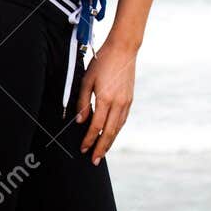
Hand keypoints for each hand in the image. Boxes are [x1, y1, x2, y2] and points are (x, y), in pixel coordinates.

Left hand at [74, 35, 136, 163]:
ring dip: (110, 142)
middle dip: (101, 148)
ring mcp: (126, 102)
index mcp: (105, 99)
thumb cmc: (102, 63)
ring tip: (102, 152)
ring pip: (118, 128)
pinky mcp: (130, 100)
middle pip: (109, 132)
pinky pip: (123, 120)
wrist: (123, 50)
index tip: (83, 149)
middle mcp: (118, 103)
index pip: (96, 126)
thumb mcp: (86, 80)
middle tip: (94, 160)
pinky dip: (116, 131)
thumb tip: (80, 121)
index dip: (89, 139)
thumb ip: (83, 102)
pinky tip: (111, 135)